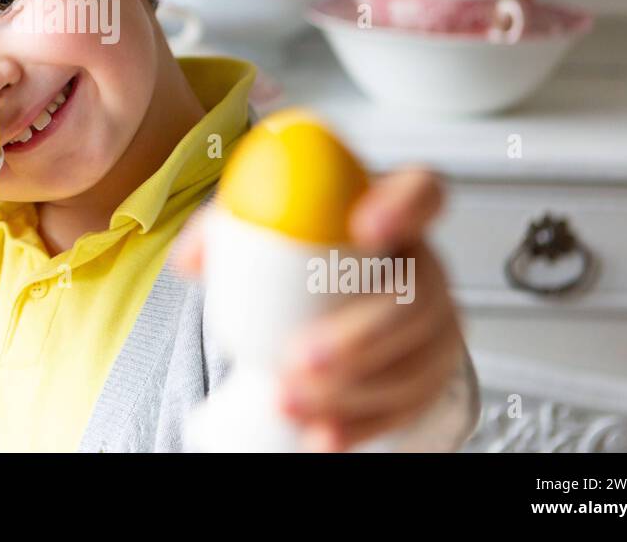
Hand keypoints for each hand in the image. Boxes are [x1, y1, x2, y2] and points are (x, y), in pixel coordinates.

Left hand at [174, 165, 464, 450]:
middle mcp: (424, 264)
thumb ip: (222, 229)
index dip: (405, 205)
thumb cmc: (297, 247)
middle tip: (299, 358)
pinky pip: (410, 404)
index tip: (365, 227)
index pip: (422, 191)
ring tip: (290, 401)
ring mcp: (435, 322)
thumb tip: (191, 261)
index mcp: (392, 209)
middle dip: (363, 335)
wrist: (316, 293)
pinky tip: (323, 435)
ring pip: (417, 359)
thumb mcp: (257, 221)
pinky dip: (364, 424)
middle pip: (418, 295)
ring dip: (355, 391)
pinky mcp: (430, 373)